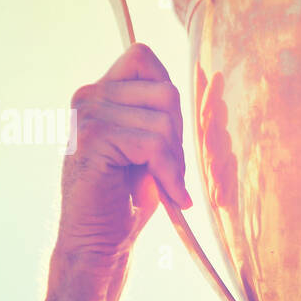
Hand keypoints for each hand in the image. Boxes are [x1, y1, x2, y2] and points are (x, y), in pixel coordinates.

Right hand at [52, 43, 190, 294]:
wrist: (98, 244)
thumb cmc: (126, 199)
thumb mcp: (148, 147)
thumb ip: (160, 113)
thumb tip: (214, 82)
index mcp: (100, 93)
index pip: (143, 57)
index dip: (168, 92)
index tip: (168, 136)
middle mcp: (88, 97)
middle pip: (163, 90)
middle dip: (178, 134)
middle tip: (171, 170)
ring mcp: (87, 116)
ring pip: (162, 118)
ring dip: (175, 158)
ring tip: (167, 185)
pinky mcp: (92, 139)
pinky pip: (153, 143)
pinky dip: (170, 173)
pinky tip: (170, 196)